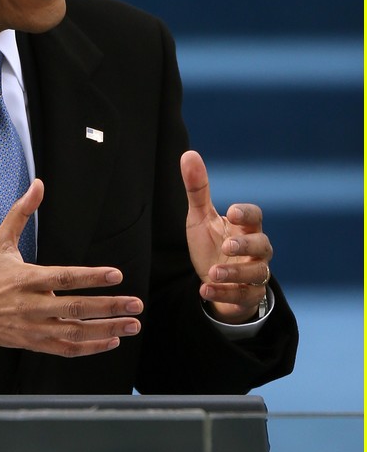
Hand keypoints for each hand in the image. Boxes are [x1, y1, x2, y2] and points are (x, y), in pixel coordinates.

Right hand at [0, 179, 143, 355]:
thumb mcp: (0, 241)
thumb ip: (22, 213)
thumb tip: (37, 186)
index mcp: (27, 278)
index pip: (64, 277)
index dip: (91, 277)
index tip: (116, 275)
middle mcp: (32, 304)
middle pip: (76, 308)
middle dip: (109, 307)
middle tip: (136, 305)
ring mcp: (33, 327)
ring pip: (75, 331)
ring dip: (106, 329)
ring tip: (132, 324)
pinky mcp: (32, 343)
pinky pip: (66, 349)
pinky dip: (90, 347)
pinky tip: (110, 341)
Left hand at [180, 150, 272, 323]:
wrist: (215, 281)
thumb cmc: (211, 244)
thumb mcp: (200, 218)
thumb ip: (197, 189)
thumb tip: (188, 154)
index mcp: (245, 228)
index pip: (255, 216)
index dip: (246, 214)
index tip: (231, 212)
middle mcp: (255, 251)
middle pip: (263, 246)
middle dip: (246, 246)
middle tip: (227, 246)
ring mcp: (254, 275)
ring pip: (257, 274)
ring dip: (235, 273)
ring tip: (212, 272)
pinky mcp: (248, 296)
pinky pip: (242, 297)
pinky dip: (224, 294)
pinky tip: (205, 289)